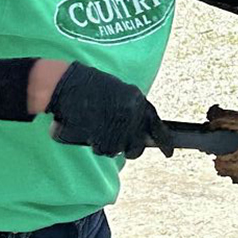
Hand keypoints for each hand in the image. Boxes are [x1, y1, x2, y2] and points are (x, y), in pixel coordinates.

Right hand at [46, 62, 162, 158]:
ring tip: (97, 129)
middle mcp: (133, 117)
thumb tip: (142, 128)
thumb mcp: (119, 91)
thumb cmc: (91, 85)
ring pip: (120, 150)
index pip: (157, 126)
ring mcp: (118, 130)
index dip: (164, 141)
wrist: (68, 85)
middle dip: (131, 148)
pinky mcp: (102, 139)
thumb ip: (132, 108)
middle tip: (121, 144)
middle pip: (138, 147)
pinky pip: (104, 150)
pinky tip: (89, 132)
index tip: (169, 152)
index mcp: (138, 102)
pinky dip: (97, 144)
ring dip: (111, 145)